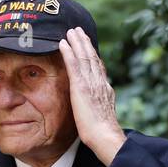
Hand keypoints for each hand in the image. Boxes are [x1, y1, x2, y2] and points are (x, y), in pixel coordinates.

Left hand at [57, 27, 125, 164]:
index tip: (88, 45)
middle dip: (85, 43)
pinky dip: (68, 52)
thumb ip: (98, 106)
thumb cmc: (102, 133)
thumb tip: (96, 105)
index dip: (93, 54)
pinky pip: (73, 65)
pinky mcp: (80, 87)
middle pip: (92, 57)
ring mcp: (90, 83)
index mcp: (104, 89)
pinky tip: (62, 43)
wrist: (104, 135)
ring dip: (77, 42)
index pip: (98, 67)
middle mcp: (99, 82)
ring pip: (83, 57)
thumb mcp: (101, 115)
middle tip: (78, 30)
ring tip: (71, 31)